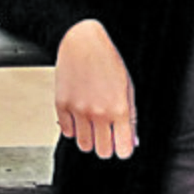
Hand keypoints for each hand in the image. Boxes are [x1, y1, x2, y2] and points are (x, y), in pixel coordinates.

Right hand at [55, 19, 136, 158]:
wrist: (82, 41)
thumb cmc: (107, 61)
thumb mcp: (127, 88)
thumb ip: (131, 117)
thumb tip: (131, 141)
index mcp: (119, 109)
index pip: (123, 150)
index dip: (123, 149)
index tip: (121, 144)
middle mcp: (98, 113)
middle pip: (102, 151)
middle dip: (106, 146)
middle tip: (106, 135)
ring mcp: (78, 110)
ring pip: (84, 145)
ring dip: (89, 139)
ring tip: (92, 126)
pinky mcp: (62, 105)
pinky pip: (67, 132)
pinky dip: (73, 128)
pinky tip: (79, 116)